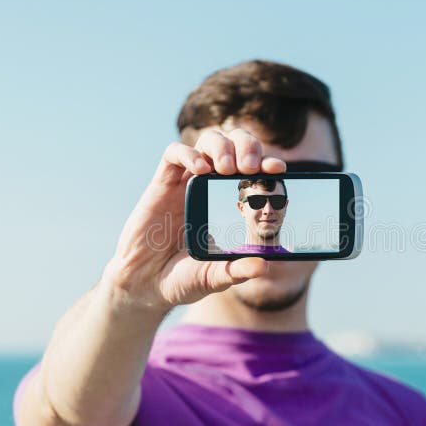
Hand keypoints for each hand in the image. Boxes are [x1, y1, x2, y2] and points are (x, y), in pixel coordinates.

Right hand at [101, 128, 285, 309]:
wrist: (146, 284)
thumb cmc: (183, 277)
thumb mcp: (215, 276)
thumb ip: (238, 270)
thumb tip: (265, 265)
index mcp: (228, 202)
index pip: (253, 171)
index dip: (266, 163)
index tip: (278, 170)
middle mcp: (210, 186)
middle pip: (233, 144)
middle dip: (247, 146)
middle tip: (251, 166)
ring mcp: (186, 182)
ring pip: (207, 141)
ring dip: (222, 146)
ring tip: (228, 168)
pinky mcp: (161, 184)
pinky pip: (174, 154)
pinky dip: (189, 154)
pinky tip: (201, 168)